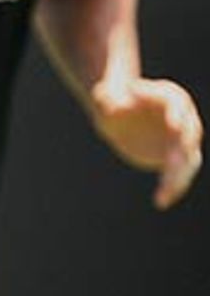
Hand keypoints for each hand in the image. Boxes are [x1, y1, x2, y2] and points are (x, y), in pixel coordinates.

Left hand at [92, 75, 203, 209]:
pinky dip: (173, 187)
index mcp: (166, 95)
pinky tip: (161, 201)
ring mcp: (181, 137)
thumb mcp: (105, 97)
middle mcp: (181, 116)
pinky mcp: (176, 155)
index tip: (173, 126)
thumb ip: (110, 100)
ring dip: (179, 177)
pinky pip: (181, 173)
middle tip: (169, 166)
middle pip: (189, 133)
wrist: (115, 112)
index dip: (177, 113)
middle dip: (182, 149)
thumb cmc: (110, 99)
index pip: (178, 102)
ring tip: (163, 196)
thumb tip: (118, 108)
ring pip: (189, 158)